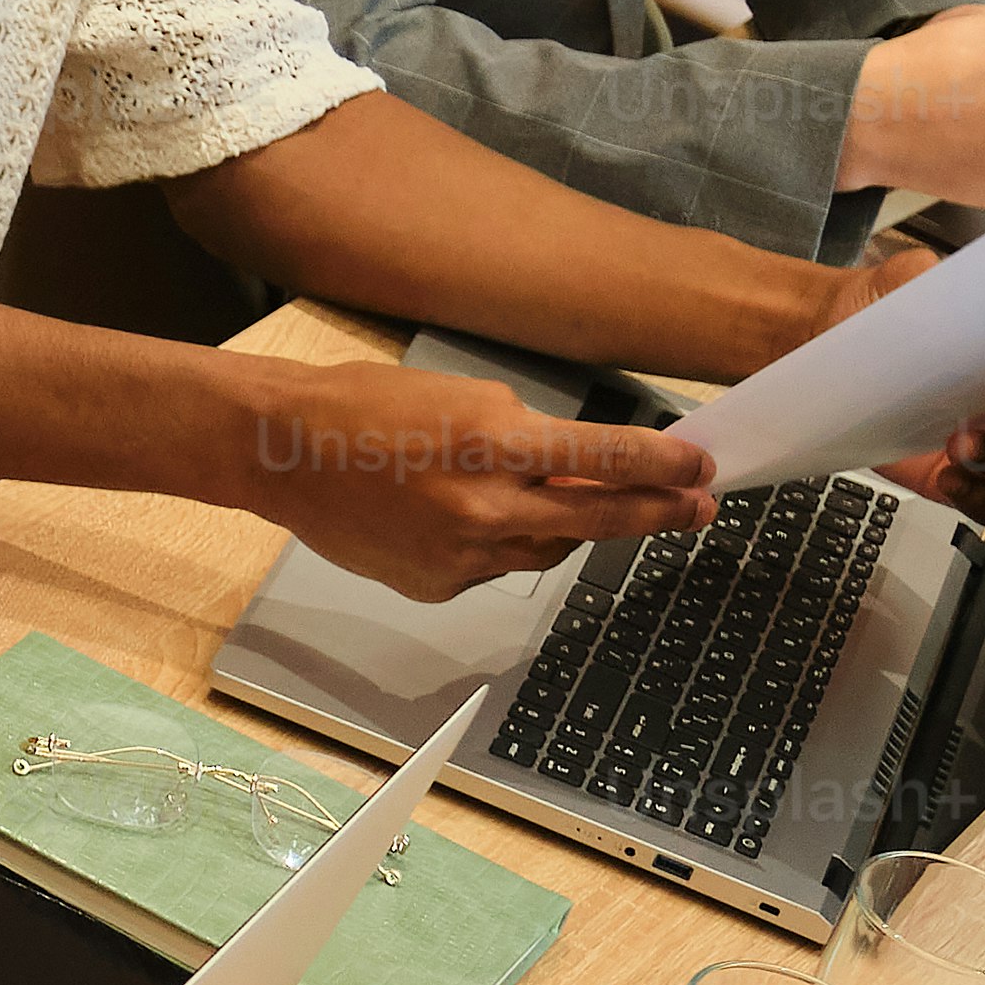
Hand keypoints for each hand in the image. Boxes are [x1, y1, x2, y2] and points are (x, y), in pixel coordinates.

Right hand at [236, 382, 722, 599]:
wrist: (282, 452)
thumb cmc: (364, 411)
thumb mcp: (465, 399)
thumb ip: (531, 439)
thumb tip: (590, 470)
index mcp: (492, 442)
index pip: (609, 457)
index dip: (667, 465)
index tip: (701, 467)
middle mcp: (483, 505)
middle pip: (600, 517)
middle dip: (659, 512)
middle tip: (697, 508)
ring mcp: (460, 553)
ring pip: (551, 549)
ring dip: (574, 527)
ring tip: (567, 502)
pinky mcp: (436, 584)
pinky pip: (496, 567)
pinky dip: (501, 544)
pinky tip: (469, 518)